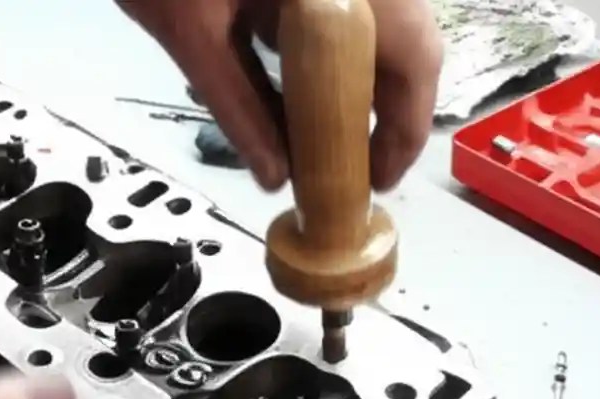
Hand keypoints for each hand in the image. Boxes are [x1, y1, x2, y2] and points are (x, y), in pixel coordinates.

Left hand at [120, 0, 442, 190]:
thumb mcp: (188, 30)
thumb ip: (238, 104)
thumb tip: (274, 175)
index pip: (410, 57)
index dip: (404, 129)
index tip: (379, 181)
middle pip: (411, 42)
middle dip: (392, 111)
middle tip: (361, 171)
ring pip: (388, 26)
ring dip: (369, 83)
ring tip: (338, 142)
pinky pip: (352, 10)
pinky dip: (342, 53)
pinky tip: (310, 93)